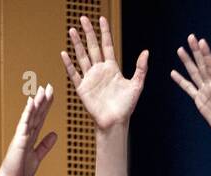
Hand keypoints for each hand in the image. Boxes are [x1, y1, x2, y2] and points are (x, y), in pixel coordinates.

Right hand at [0, 84, 58, 175]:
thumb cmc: (21, 171)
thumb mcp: (38, 156)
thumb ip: (45, 145)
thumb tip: (55, 134)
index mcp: (31, 137)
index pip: (41, 118)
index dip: (47, 106)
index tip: (52, 95)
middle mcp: (26, 133)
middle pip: (37, 113)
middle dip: (44, 100)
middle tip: (49, 86)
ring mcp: (22, 135)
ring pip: (31, 115)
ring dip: (37, 102)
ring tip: (42, 90)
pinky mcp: (19, 139)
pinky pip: (24, 123)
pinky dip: (28, 112)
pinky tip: (31, 102)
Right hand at [61, 15, 147, 130]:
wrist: (115, 122)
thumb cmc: (126, 106)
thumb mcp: (137, 85)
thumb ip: (141, 68)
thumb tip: (146, 51)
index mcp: (112, 68)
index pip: (107, 45)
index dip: (105, 32)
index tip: (102, 19)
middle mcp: (100, 71)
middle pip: (92, 47)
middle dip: (88, 32)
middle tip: (83, 18)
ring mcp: (90, 78)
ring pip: (82, 57)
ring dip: (77, 44)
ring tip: (72, 30)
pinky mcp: (83, 88)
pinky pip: (74, 74)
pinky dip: (69, 64)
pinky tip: (64, 54)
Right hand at [170, 35, 210, 138]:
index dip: (207, 54)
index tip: (202, 42)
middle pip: (202, 64)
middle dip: (196, 51)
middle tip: (191, 36)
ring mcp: (205, 91)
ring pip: (194, 73)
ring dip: (187, 61)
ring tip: (180, 49)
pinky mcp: (199, 100)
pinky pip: (188, 88)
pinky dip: (181, 81)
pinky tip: (174, 73)